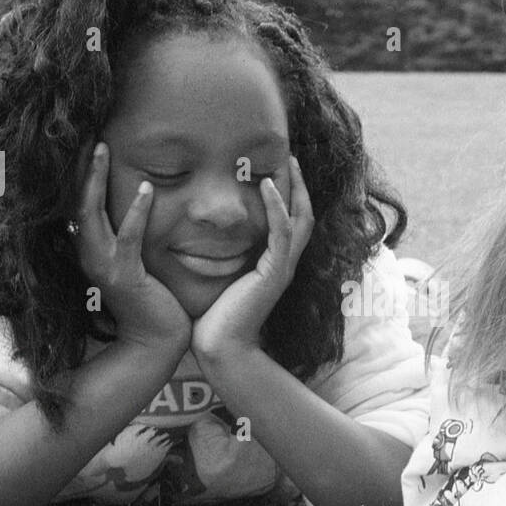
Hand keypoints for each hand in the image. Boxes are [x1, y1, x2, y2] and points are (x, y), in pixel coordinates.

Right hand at [75, 142, 191, 356]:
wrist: (156, 341)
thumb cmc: (150, 300)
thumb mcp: (131, 261)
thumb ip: (124, 234)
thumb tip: (130, 202)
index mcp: (88, 248)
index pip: (75, 202)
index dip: (76, 172)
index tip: (82, 139)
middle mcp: (87, 253)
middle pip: (73, 200)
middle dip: (78, 166)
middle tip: (84, 131)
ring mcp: (103, 264)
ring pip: (91, 213)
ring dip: (96, 178)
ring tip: (102, 147)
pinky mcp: (125, 275)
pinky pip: (128, 237)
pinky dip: (138, 212)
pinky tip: (149, 188)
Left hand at [191, 156, 313, 364]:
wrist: (221, 348)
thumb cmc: (214, 319)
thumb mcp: (219, 278)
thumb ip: (221, 258)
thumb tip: (202, 238)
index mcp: (274, 265)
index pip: (291, 223)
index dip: (290, 196)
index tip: (280, 170)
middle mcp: (284, 264)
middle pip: (304, 216)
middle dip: (300, 185)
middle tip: (292, 156)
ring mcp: (282, 269)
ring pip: (299, 220)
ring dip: (294, 188)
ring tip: (287, 162)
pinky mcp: (274, 273)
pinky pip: (281, 233)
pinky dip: (277, 207)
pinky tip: (267, 185)